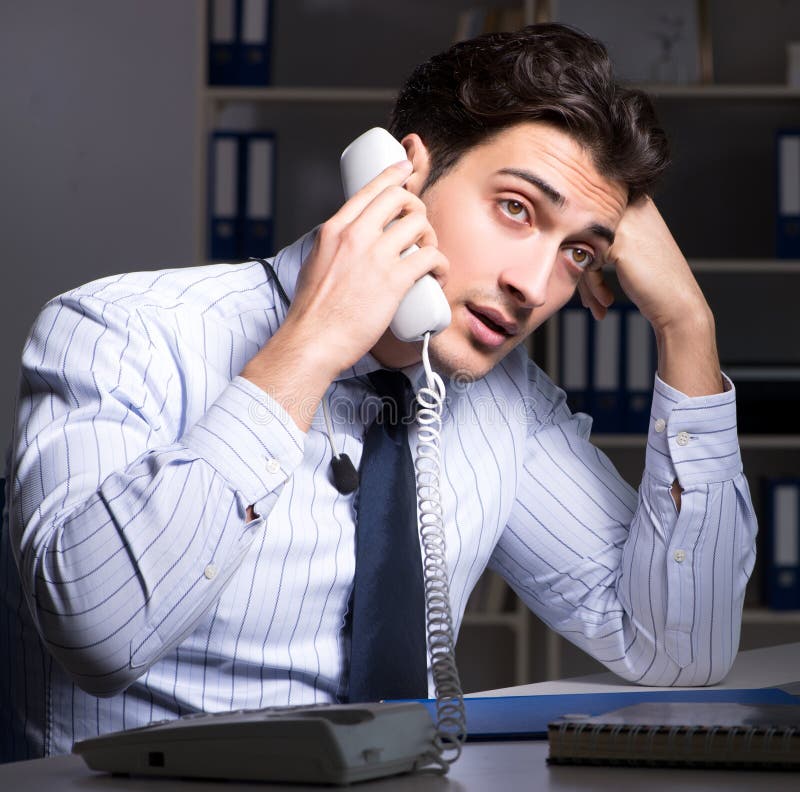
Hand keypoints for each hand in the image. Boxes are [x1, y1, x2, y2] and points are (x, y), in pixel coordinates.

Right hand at [283, 159, 447, 375]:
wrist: (313, 340)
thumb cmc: (312, 312)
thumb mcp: (314, 263)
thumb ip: (332, 247)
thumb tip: (347, 245)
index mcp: (334, 230)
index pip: (370, 189)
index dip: (394, 175)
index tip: (406, 169)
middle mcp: (355, 236)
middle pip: (400, 199)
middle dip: (416, 209)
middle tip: (418, 232)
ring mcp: (375, 257)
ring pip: (419, 225)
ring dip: (431, 238)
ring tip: (428, 257)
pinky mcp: (393, 281)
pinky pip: (431, 258)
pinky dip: (441, 265)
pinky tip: (437, 275)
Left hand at [577, 197, 723, 396]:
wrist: (678, 303)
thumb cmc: (653, 280)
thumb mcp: (628, 248)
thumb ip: (602, 235)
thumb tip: (561, 238)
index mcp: (633, 200)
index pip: (589, 225)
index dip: (585, 256)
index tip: (589, 285)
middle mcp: (628, 205)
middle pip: (584, 237)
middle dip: (582, 273)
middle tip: (589, 300)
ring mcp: (623, 223)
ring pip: (583, 250)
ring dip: (586, 283)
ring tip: (594, 305)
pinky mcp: (617, 243)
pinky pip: (587, 263)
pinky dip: (593, 286)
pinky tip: (605, 303)